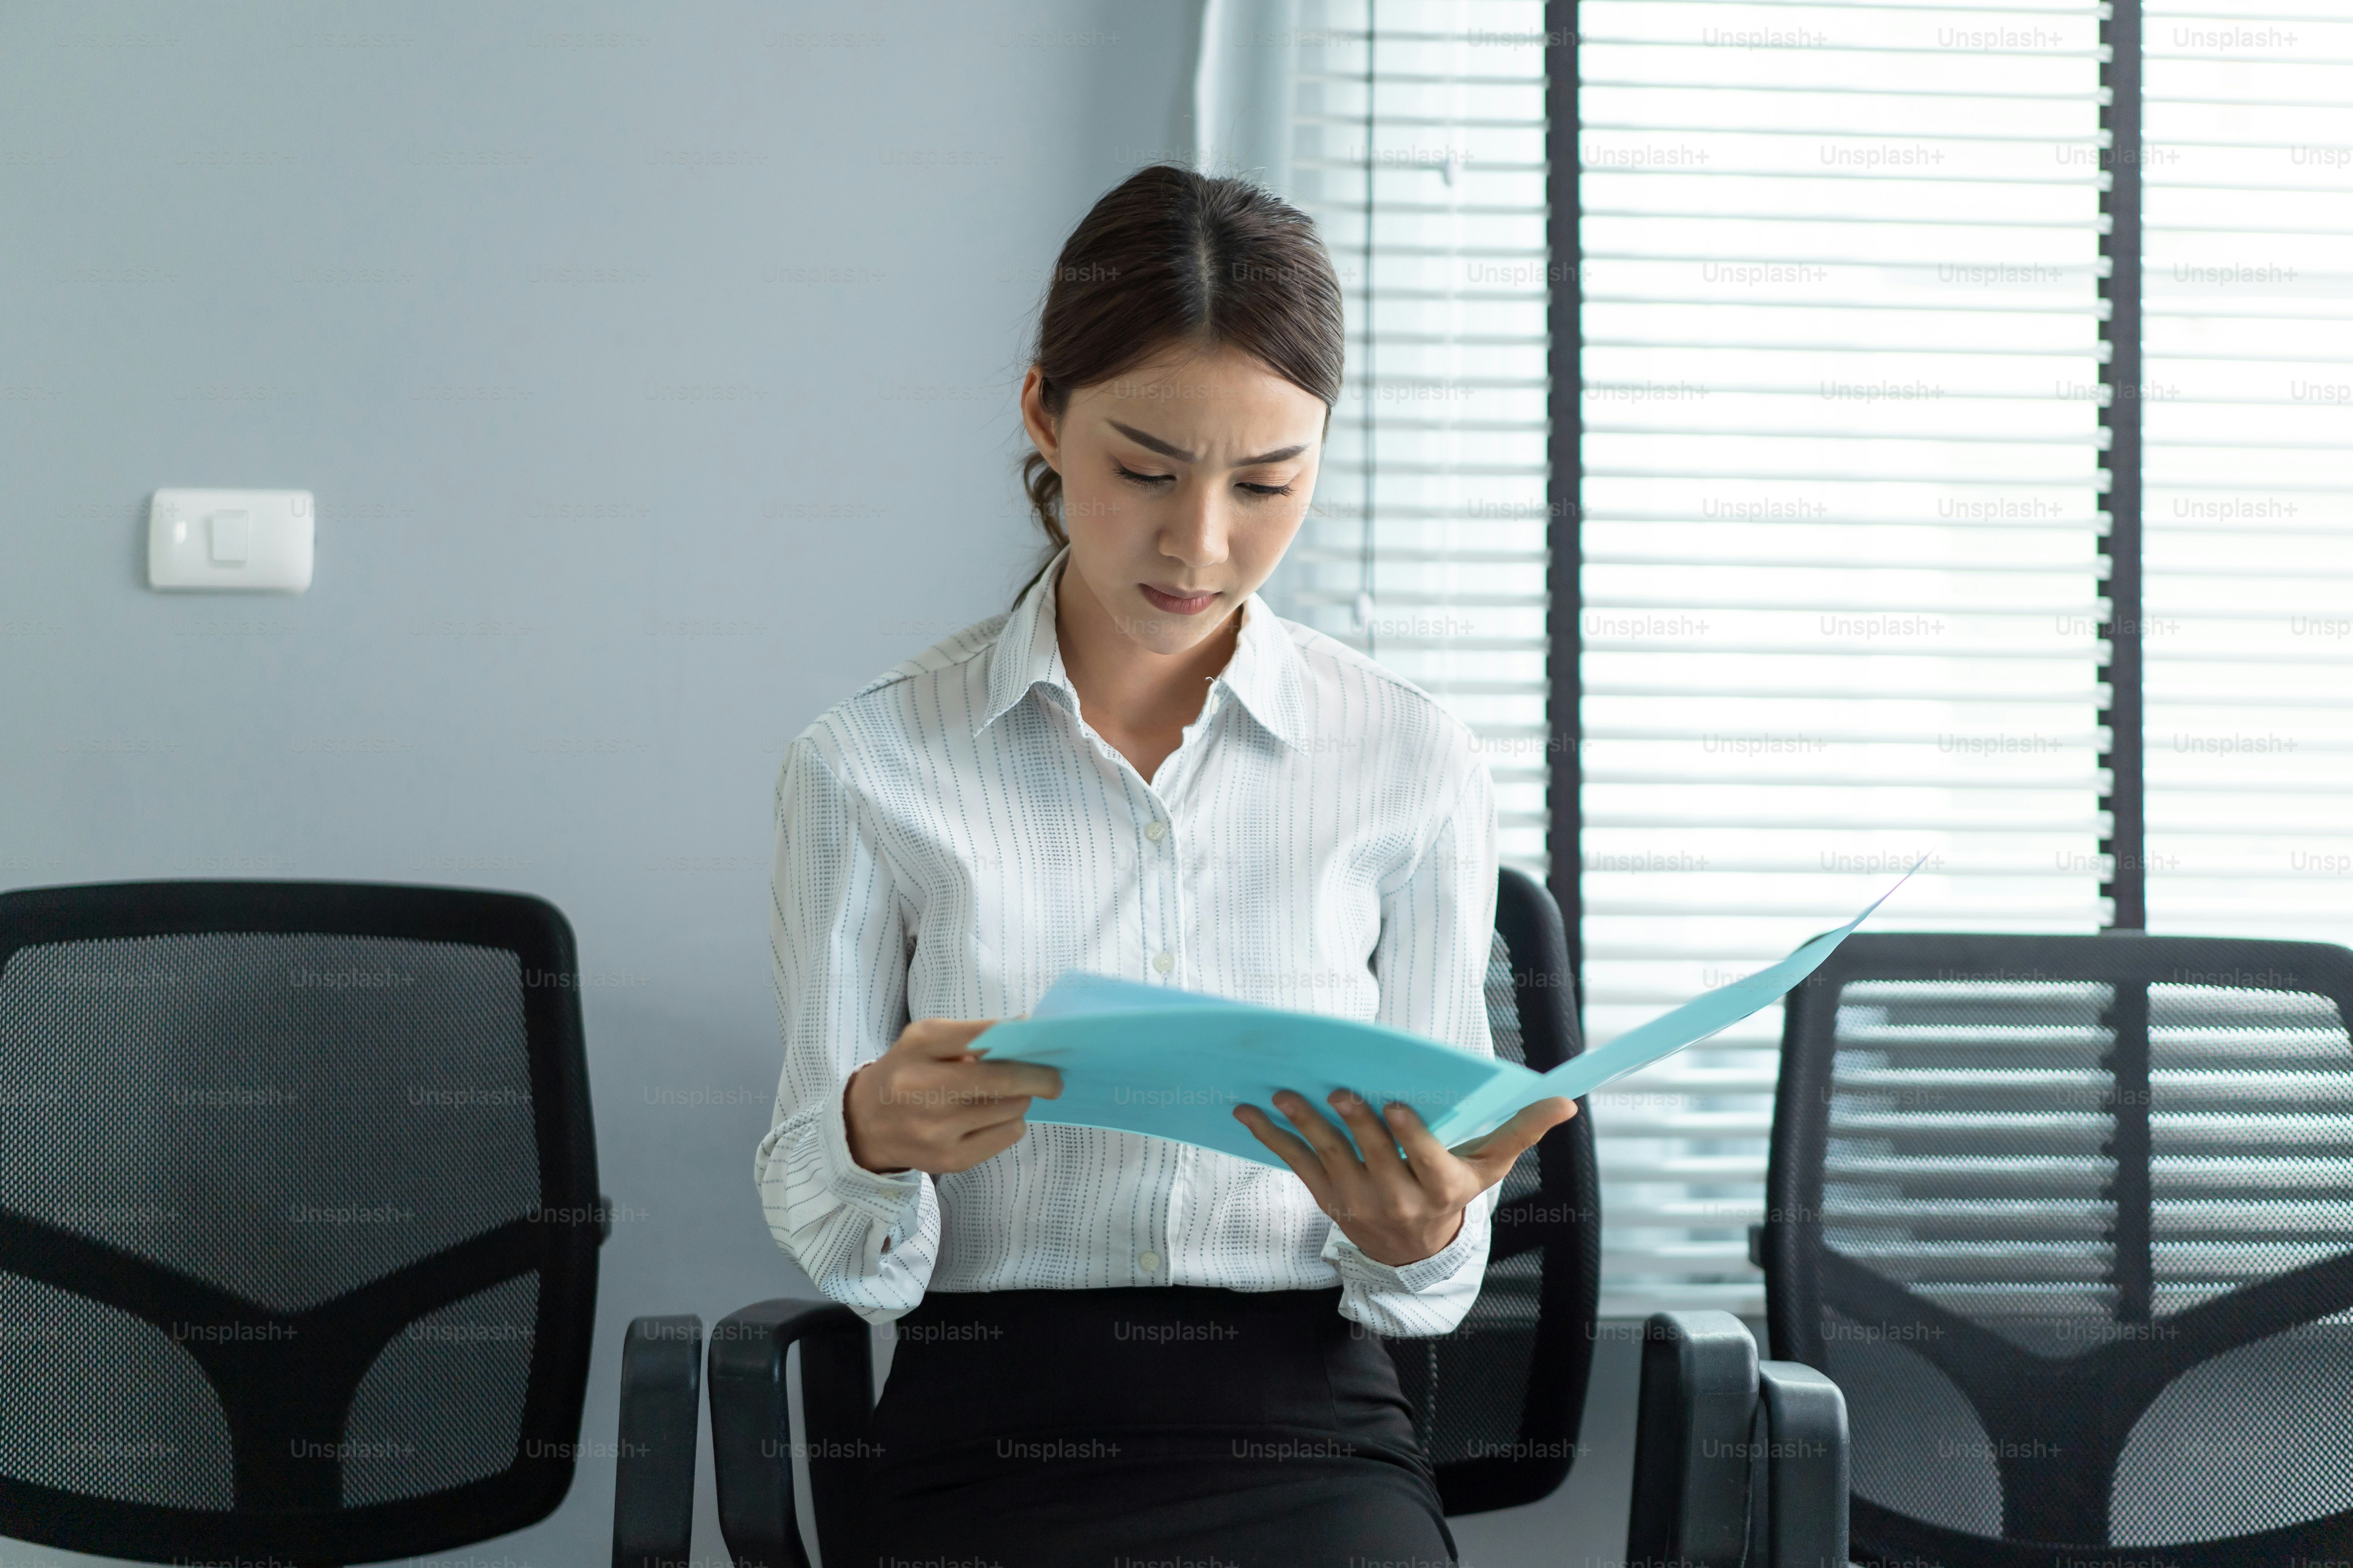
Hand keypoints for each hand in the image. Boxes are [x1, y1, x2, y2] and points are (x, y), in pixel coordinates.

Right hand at [843, 1018, 1061, 1175]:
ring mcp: (936, 1129)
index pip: (984, 1036)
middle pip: (1004, 1080)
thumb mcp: (927, 1039)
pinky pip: (1007, 1136)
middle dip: (1040, 1077)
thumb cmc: (907, 1071)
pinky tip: (993, 1118)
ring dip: (1021, 1100)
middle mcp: (923, 1088)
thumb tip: (1028, 1030)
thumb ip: (973, 1033)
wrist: (867, 1123)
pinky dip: (1011, 1123)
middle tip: (1054, 1078)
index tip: (1044, 1042)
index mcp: (919, 1046)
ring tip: (1008, 1096)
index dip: (1021, 1038)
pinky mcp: (949, 1159)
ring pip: (1012, 1109)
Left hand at [1234, 1091, 1576, 1267]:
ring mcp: (1358, 1201)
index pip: (1423, 1158)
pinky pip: (1298, 1166)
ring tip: (1284, 1096)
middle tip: (1337, 1091)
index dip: (1407, 1134)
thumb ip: (1522, 1130)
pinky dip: (1273, 1139)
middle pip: (1373, 1155)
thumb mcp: (1492, 1168)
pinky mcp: (1329, 1199)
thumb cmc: (1456, 1193)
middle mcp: (1397, 1199)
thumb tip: (1564, 1100)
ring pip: (1329, 1158)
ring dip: (1303, 1125)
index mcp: (1439, 1188)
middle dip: (1353, 1122)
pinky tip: (1249, 1114)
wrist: (1417, 1251)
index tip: (1393, 1104)